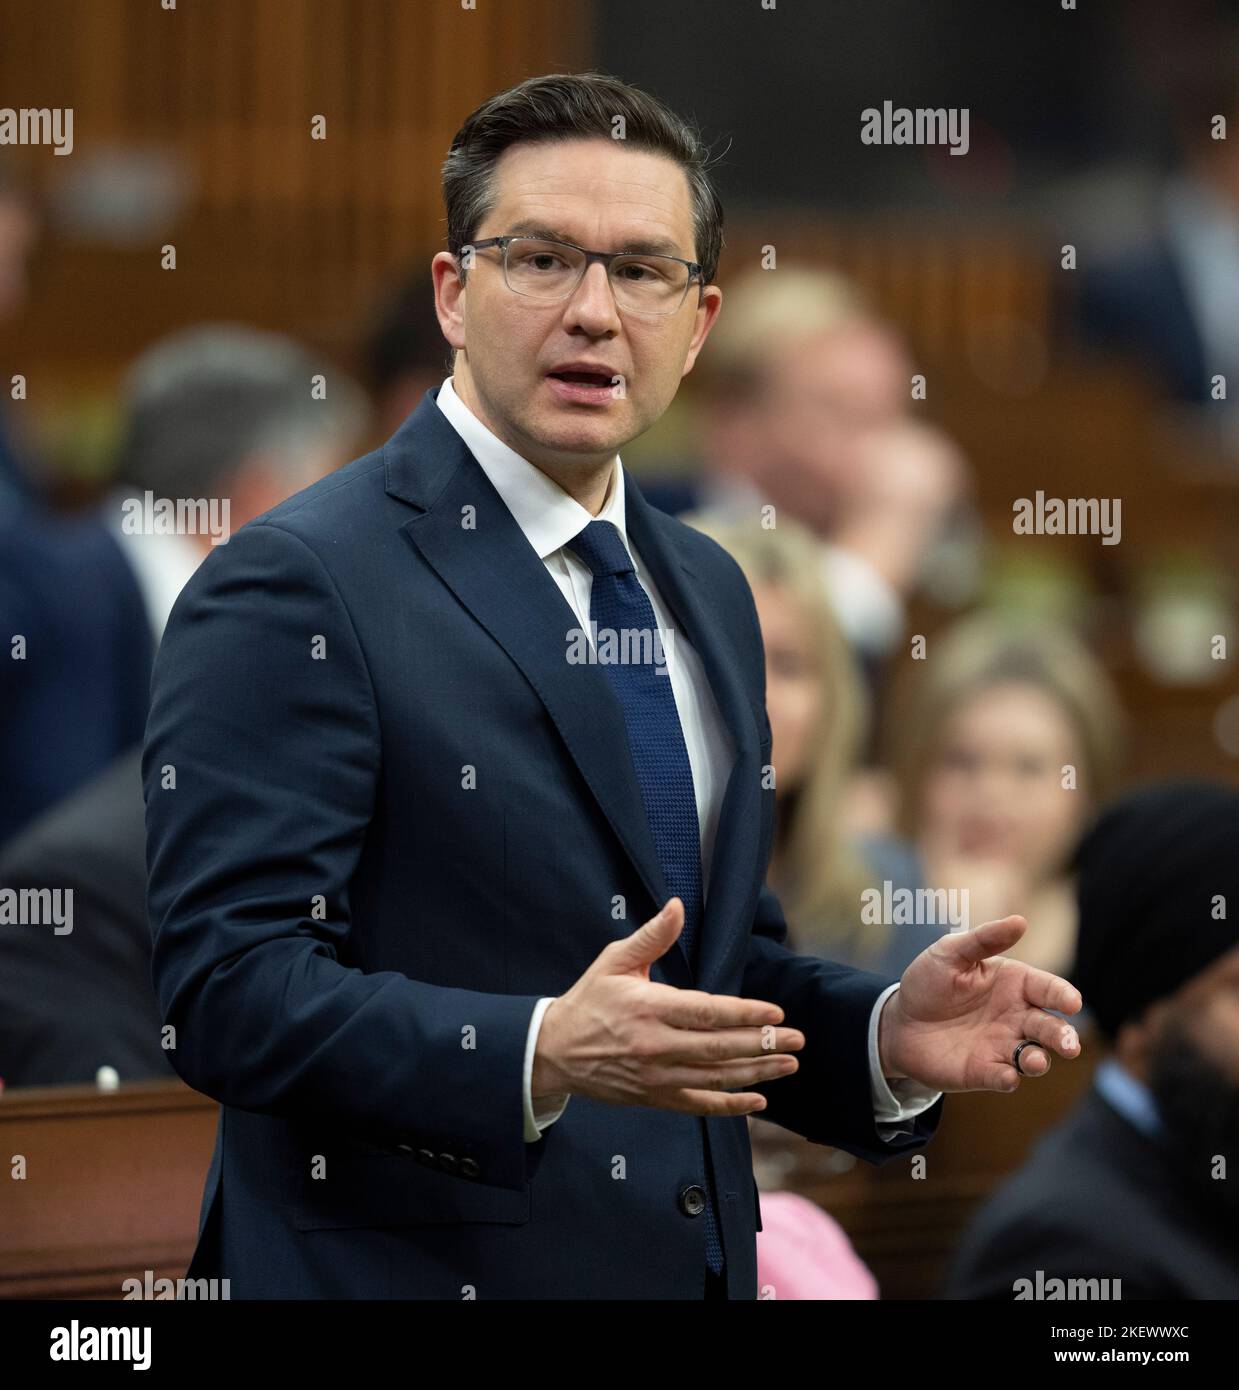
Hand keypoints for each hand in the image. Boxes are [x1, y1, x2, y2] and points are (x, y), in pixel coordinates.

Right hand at [531, 898, 804, 1116]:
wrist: (554, 1050)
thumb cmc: (590, 1000)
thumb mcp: (615, 961)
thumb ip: (652, 937)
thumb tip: (677, 906)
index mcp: (650, 1008)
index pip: (707, 1013)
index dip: (745, 1014)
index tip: (775, 1012)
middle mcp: (656, 1046)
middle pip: (719, 1048)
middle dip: (762, 1043)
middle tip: (797, 1039)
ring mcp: (657, 1077)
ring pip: (716, 1078)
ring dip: (757, 1073)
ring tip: (788, 1064)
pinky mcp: (655, 1098)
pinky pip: (699, 1105)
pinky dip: (730, 1105)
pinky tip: (757, 1100)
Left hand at [877, 914, 1082, 1092]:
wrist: (899, 1021)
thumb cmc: (929, 981)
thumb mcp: (950, 952)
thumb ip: (984, 940)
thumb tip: (1020, 921)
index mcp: (1015, 984)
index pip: (1048, 988)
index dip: (1062, 995)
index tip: (1072, 1002)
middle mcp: (1016, 1017)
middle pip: (1050, 1027)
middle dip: (1063, 1036)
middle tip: (1068, 1044)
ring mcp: (1003, 1046)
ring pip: (1033, 1056)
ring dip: (1038, 1060)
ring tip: (1033, 1060)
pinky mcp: (985, 1072)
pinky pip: (1003, 1078)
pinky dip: (1008, 1078)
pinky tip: (1007, 1076)